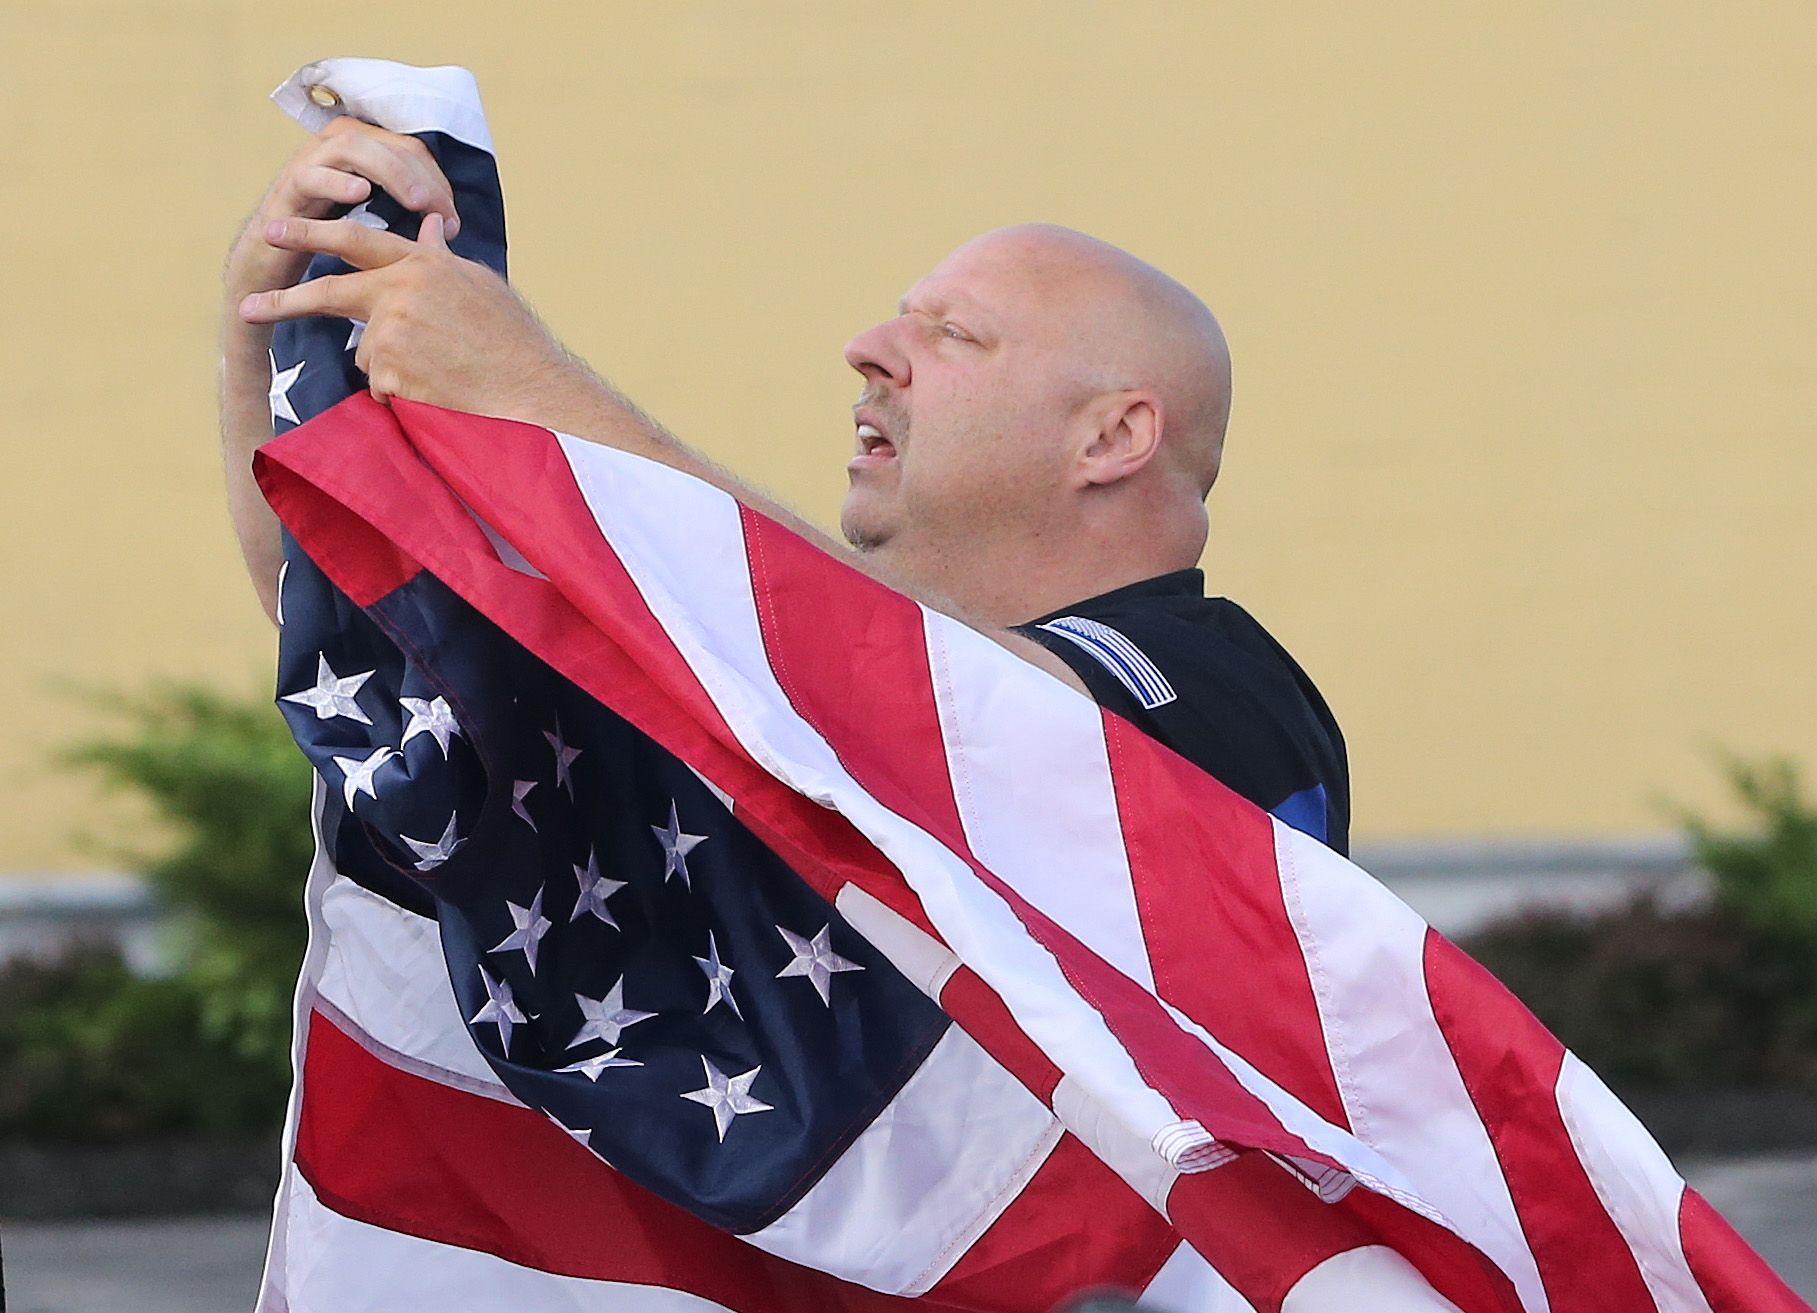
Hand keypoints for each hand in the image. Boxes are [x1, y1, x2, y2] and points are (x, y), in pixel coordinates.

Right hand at [225, 116, 460, 306]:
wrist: (275, 260)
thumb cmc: (332, 241)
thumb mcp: (377, 221)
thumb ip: (408, 213)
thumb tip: (451, 223)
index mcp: (366, 148)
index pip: (414, 150)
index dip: (439, 182)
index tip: (454, 222)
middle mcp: (338, 143)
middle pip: (393, 145)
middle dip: (424, 181)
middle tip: (445, 218)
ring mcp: (311, 159)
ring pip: (357, 147)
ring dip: (392, 174)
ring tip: (417, 202)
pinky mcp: (288, 184)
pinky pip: (313, 175)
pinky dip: (338, 181)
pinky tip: (360, 193)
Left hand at [238, 212, 573, 414]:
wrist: (531, 390)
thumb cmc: (516, 345)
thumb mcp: (481, 289)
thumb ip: (443, 261)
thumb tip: (428, 229)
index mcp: (424, 264)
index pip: (357, 238)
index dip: (313, 233)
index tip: (276, 229)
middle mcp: (402, 289)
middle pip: (330, 292)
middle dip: (284, 299)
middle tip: (246, 307)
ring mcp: (392, 329)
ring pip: (367, 354)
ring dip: (393, 371)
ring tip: (442, 377)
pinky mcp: (388, 368)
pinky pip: (380, 388)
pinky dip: (402, 396)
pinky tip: (438, 393)